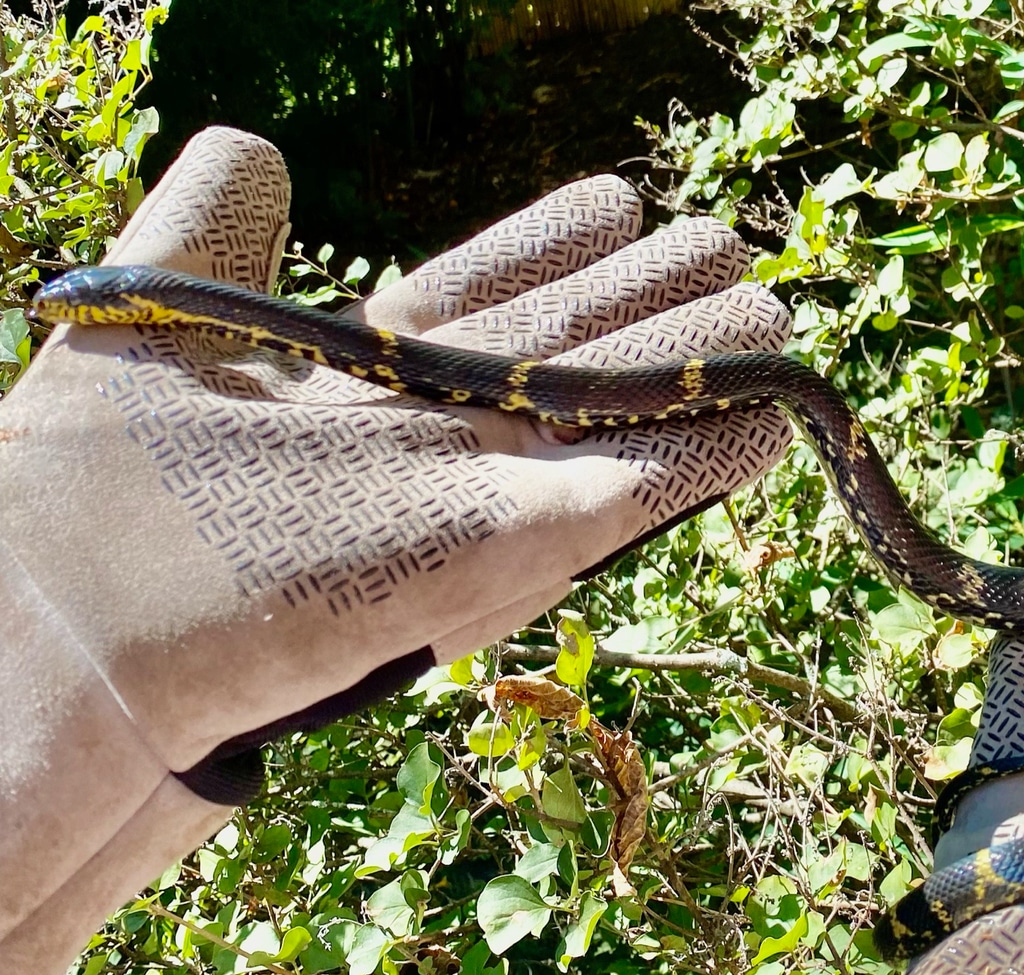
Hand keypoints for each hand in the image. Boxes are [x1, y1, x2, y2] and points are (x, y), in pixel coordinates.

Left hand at [0, 127, 791, 974]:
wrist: (94, 619)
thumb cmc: (108, 471)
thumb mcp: (167, 318)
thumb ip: (216, 225)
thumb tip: (253, 146)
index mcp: (376, 364)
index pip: (491, 284)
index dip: (558, 241)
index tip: (618, 197)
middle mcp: (445, 424)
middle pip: (574, 340)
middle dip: (655, 292)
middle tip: (732, 244)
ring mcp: (489, 484)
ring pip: (619, 404)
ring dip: (700, 360)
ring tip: (769, 313)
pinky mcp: (525, 544)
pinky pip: (640, 488)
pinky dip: (706, 455)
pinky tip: (769, 418)